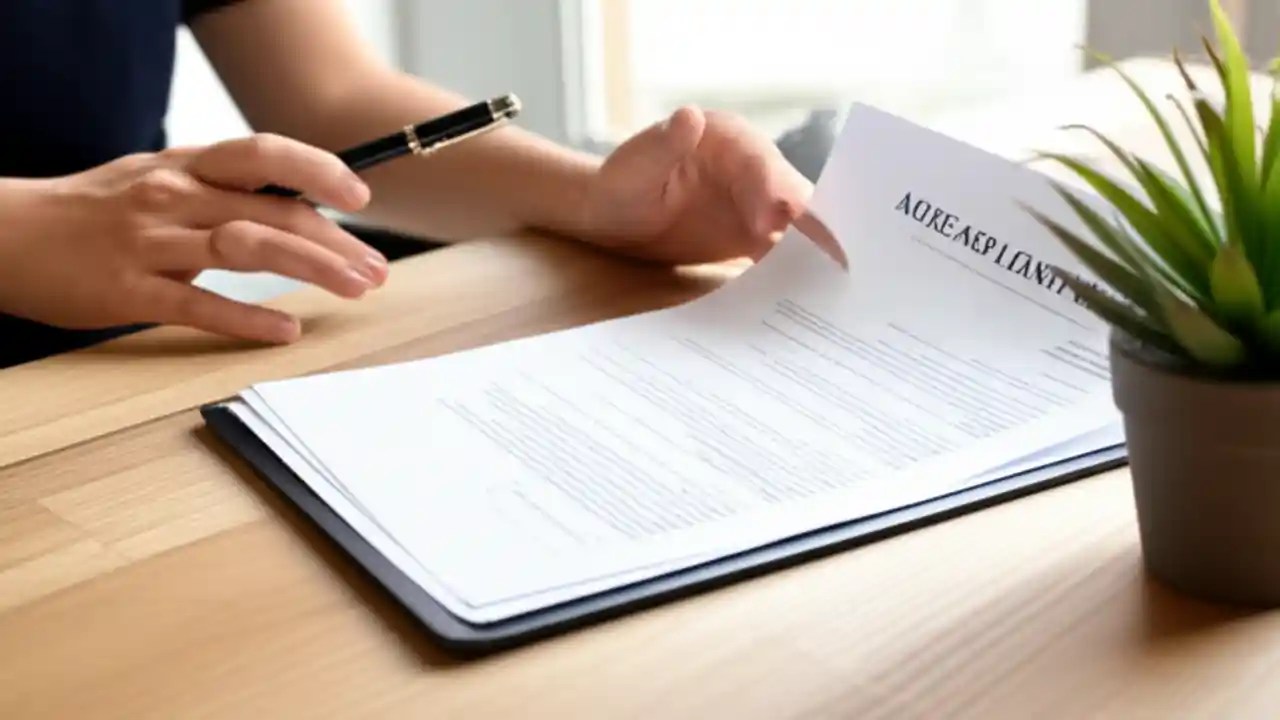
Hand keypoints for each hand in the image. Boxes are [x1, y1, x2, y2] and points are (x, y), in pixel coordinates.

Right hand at [0, 134, 387, 343]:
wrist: (9, 235)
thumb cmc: (97, 210)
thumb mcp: (161, 181)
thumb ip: (222, 190)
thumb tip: (297, 207)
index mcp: (185, 167)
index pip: (264, 155)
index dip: (319, 170)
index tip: (360, 197)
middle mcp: (173, 197)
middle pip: (272, 212)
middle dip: (335, 242)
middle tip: (376, 269)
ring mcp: (151, 243)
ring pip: (247, 249)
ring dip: (311, 269)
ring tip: (354, 289)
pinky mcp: (129, 291)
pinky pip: (199, 306)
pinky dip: (248, 319)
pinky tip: (286, 330)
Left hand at [577, 106, 843, 266]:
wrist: (615, 217)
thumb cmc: (620, 184)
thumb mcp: (634, 167)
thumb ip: (662, 146)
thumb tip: (690, 116)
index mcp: (730, 140)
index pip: (760, 162)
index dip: (770, 190)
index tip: (768, 224)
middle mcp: (754, 169)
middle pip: (793, 194)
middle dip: (811, 225)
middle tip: (829, 259)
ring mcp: (759, 203)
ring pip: (798, 226)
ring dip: (815, 252)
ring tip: (835, 282)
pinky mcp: (756, 236)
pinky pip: (783, 252)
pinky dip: (798, 271)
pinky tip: (810, 296)